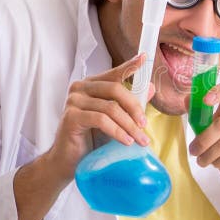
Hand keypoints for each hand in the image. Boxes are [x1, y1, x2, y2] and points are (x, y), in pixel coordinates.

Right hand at [46, 54, 154, 181]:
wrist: (68, 160)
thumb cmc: (91, 138)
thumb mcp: (115, 120)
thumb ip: (130, 104)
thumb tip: (151, 88)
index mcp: (92, 85)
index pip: (114, 73)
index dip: (130, 66)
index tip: (144, 58)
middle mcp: (81, 88)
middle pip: (115, 89)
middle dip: (134, 107)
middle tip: (144, 124)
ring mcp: (74, 101)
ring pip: (110, 107)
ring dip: (129, 125)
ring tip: (140, 140)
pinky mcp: (71, 117)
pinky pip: (101, 120)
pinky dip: (117, 131)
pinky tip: (126, 141)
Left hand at [188, 81, 219, 189]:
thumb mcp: (209, 129)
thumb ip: (199, 115)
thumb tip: (187, 99)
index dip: (219, 91)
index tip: (205, 100)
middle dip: (203, 140)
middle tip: (193, 150)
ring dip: (208, 154)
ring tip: (201, 160)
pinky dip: (219, 162)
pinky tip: (216, 163)